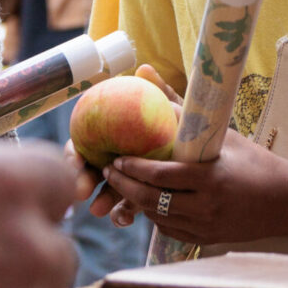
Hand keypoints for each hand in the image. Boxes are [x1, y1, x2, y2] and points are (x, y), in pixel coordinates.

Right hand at [79, 64, 178, 227]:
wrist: (213, 156)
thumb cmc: (186, 127)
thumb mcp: (175, 112)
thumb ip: (160, 95)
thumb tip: (145, 69)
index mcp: (114, 134)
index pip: (85, 143)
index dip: (75, 154)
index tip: (74, 163)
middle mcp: (115, 156)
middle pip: (91, 169)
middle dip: (83, 181)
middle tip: (82, 192)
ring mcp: (127, 179)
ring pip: (108, 190)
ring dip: (103, 200)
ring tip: (104, 211)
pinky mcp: (139, 197)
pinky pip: (126, 206)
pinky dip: (123, 213)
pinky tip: (125, 218)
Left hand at [89, 60, 287, 244]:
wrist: (287, 200)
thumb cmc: (256, 161)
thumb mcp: (224, 135)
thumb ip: (182, 108)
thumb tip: (146, 72)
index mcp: (210, 179)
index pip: (160, 176)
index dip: (133, 168)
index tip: (117, 158)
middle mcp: (206, 206)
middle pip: (151, 200)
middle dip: (125, 186)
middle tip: (110, 171)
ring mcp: (206, 226)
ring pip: (157, 218)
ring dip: (137, 201)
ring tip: (125, 183)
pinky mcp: (207, 238)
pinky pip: (170, 229)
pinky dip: (156, 215)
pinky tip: (151, 201)